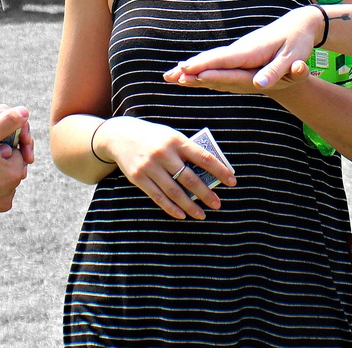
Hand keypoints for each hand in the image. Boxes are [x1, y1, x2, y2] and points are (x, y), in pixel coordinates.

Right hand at [96, 116, 236, 221]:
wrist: (120, 136)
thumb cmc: (153, 137)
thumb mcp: (171, 136)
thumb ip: (186, 151)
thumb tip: (208, 172)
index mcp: (176, 140)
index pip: (203, 157)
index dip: (219, 170)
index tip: (231, 182)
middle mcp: (164, 153)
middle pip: (189, 178)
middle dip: (206, 194)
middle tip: (218, 204)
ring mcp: (150, 167)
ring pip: (174, 191)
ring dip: (190, 205)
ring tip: (202, 214)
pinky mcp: (138, 178)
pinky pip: (158, 197)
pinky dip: (171, 208)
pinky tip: (182, 215)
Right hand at [164, 5, 319, 89]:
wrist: (299, 25)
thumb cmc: (297, 43)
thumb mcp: (293, 59)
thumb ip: (275, 71)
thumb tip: (260, 85)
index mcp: (251, 52)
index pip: (223, 60)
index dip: (204, 66)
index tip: (184, 70)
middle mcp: (240, 50)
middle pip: (211, 59)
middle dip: (190, 68)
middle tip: (167, 76)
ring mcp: (237, 51)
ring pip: (211, 60)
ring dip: (191, 67)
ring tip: (169, 75)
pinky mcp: (238, 54)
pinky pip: (216, 61)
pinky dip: (201, 66)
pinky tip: (189, 72)